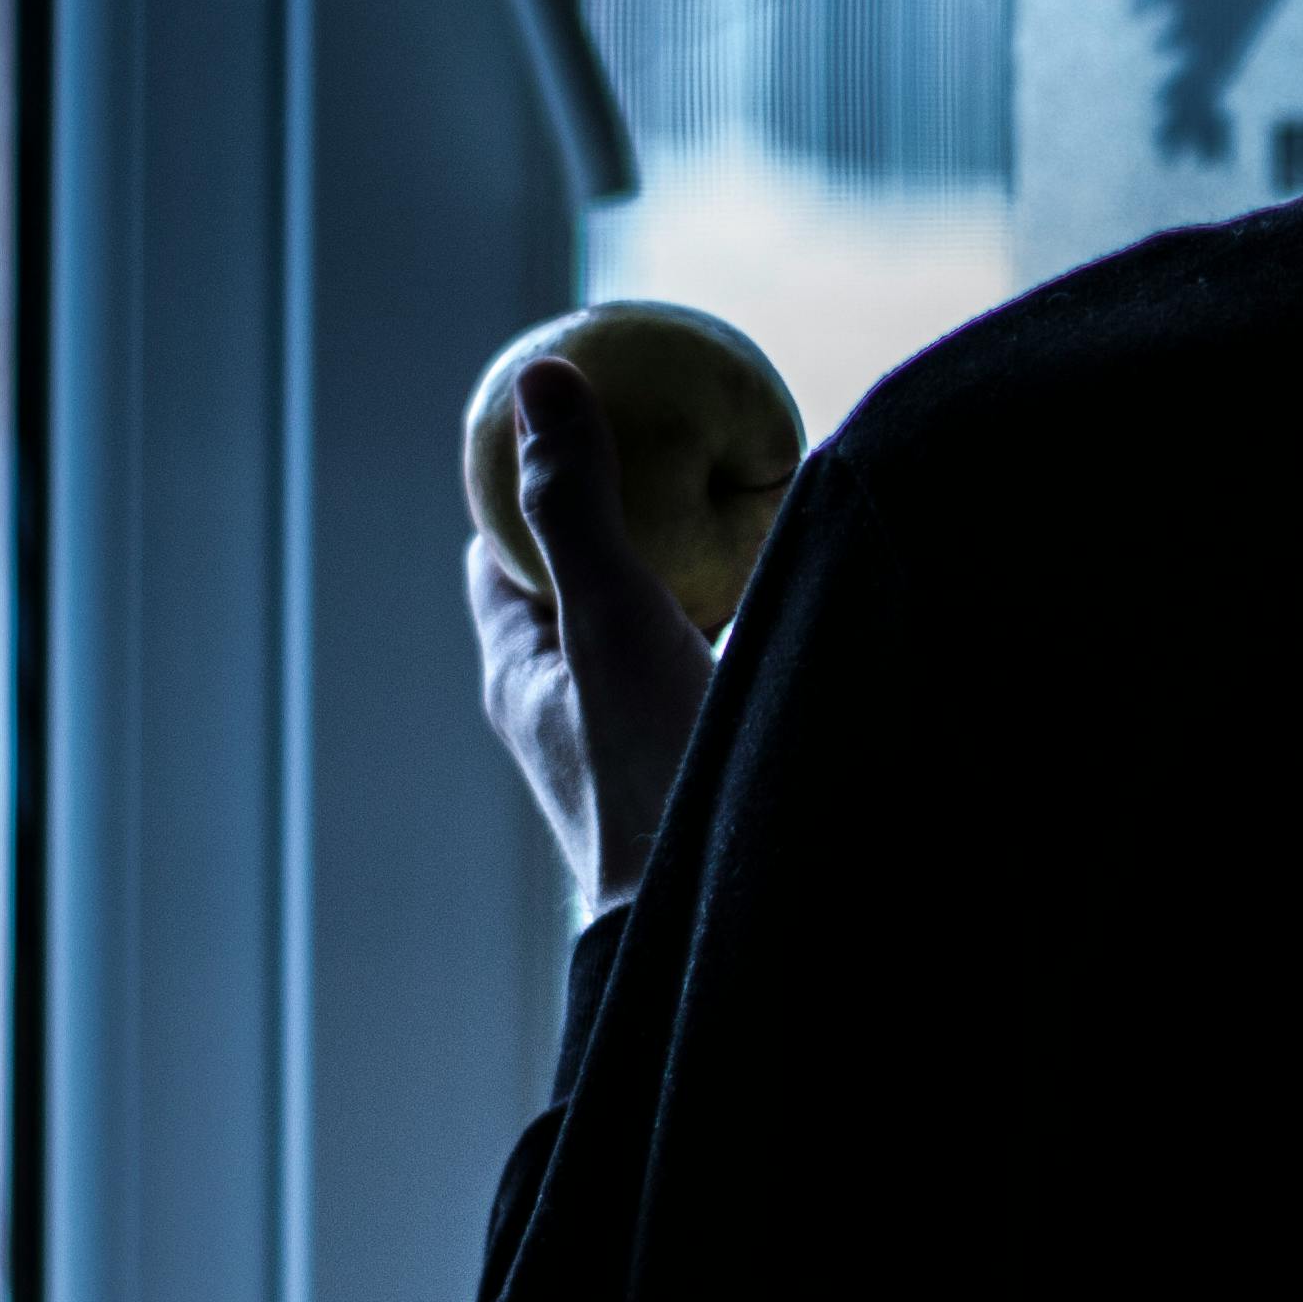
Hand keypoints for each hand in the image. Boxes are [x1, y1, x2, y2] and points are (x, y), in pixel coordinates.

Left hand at [468, 358, 714, 919]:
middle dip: (626, 521)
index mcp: (524, 676)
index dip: (523, 486)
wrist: (726, 924)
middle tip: (679, 446)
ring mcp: (646, 744)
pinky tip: (800, 596)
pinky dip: (748, 625)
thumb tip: (538, 377)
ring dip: (693, 577)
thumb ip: (577, 501)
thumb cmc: (654, 773)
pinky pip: (722, 671)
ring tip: (746, 510)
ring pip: (662, 633)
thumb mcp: (610, 616)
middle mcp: (576, 711)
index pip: (503, 557)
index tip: (577, 423)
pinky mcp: (709, 766)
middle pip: (587, 587)